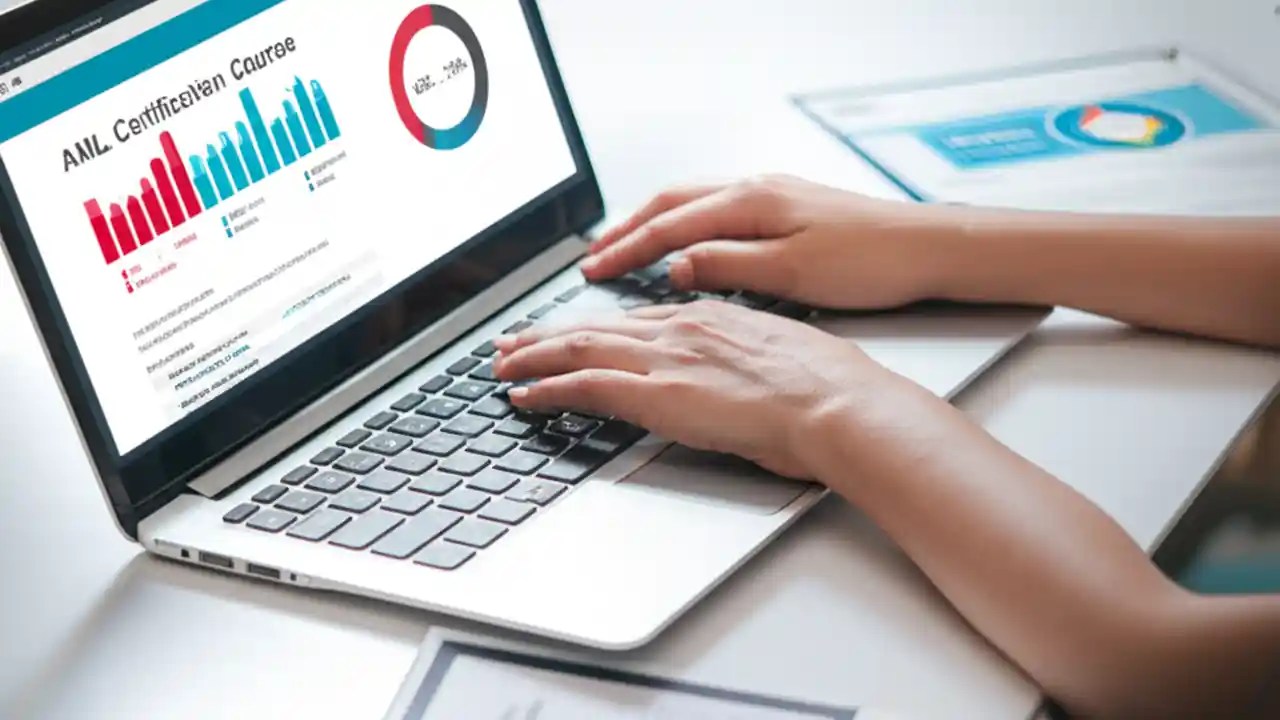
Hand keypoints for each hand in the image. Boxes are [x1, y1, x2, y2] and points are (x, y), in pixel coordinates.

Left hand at [493, 300, 906, 478]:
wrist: (838, 401)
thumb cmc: (828, 387)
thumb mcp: (783, 356)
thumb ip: (746, 361)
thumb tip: (738, 377)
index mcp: (712, 316)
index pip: (637, 319)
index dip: (596, 326)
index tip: (572, 332)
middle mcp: (681, 328)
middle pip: (597, 326)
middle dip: (547, 335)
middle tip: (512, 343)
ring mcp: (665, 357)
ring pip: (579, 347)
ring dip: (534, 357)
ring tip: (502, 367)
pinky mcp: (655, 392)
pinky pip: (584, 382)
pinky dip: (547, 387)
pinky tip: (524, 396)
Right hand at [583, 174, 953, 309]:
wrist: (929, 247)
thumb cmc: (872, 262)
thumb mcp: (793, 274)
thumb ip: (728, 265)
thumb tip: (675, 266)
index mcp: (752, 203)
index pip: (670, 225)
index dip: (626, 250)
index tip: (592, 271)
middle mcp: (757, 189)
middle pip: (672, 203)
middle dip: (627, 231)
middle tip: (593, 258)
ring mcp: (773, 195)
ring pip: (693, 203)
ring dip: (654, 225)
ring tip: (624, 249)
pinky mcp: (788, 208)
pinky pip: (717, 210)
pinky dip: (686, 226)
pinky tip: (684, 244)